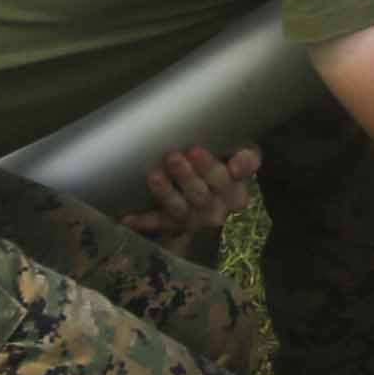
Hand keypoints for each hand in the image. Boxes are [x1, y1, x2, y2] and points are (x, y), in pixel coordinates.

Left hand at [125, 141, 260, 242]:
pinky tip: (126, 217)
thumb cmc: (226, 163)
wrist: (215, 192)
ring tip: (154, 176)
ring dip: (166, 194)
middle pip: (202, 194)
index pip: (228, 180)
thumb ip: (246, 156)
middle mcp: (218, 210)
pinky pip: (158, 223)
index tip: (195, 149)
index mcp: (237, 192)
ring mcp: (194, 220)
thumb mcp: (243, 155)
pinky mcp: (174, 225)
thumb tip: (239, 162)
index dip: (211, 167)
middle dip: (186, 176)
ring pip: (180, 209)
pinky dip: (143, 221)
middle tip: (172, 156)